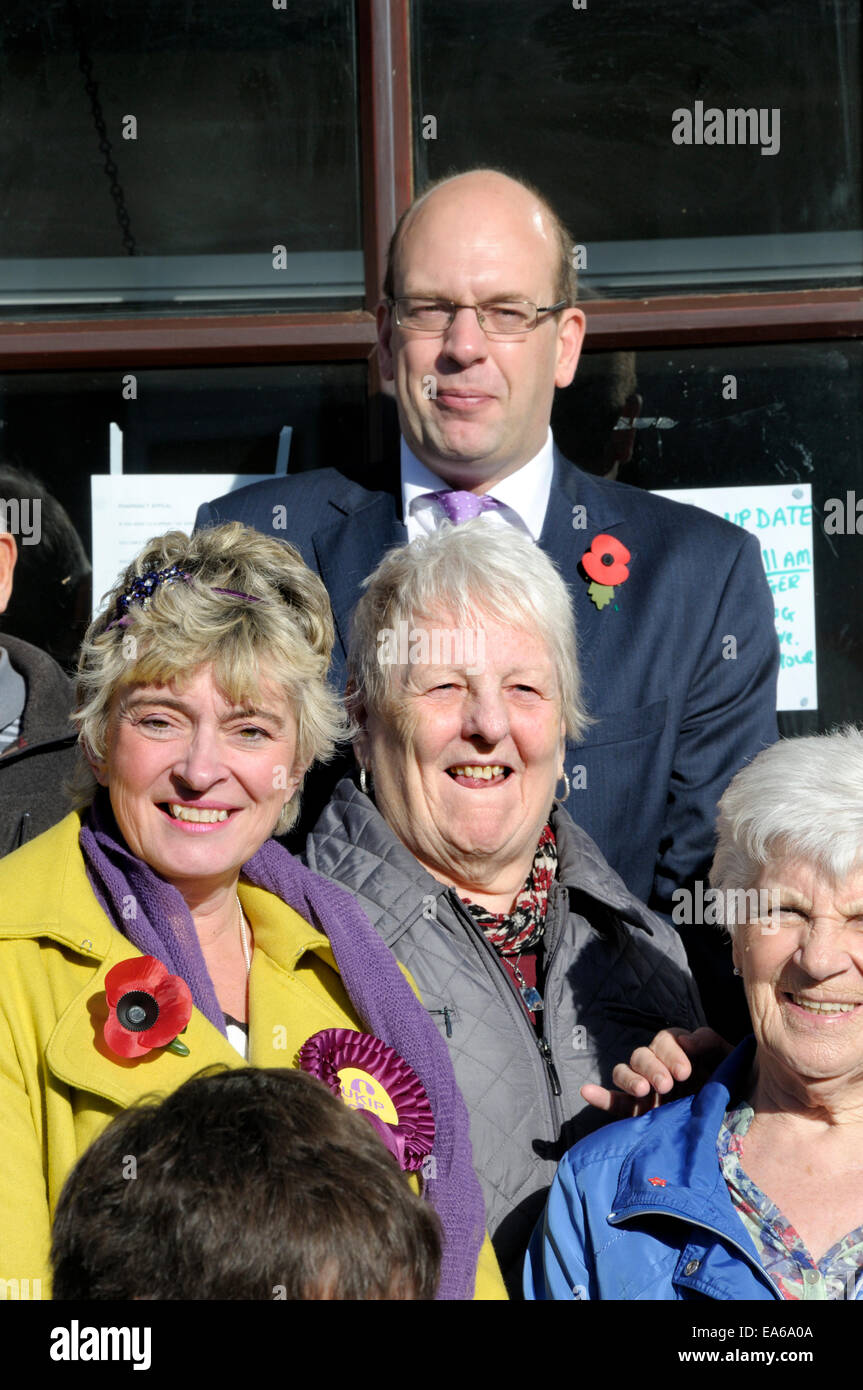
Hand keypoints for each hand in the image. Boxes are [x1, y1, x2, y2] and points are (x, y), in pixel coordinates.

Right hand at [580, 1026, 731, 1118]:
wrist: (738, 1146)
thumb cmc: (738, 1099)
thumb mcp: (731, 1066)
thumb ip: (712, 1044)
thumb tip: (687, 1039)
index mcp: (684, 1056)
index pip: (667, 1040)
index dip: (672, 1052)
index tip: (685, 1072)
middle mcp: (662, 1069)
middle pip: (644, 1053)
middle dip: (653, 1066)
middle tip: (667, 1085)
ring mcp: (647, 1092)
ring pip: (625, 1071)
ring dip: (630, 1076)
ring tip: (643, 1091)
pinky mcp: (636, 1114)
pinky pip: (613, 1102)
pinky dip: (599, 1095)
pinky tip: (587, 1091)